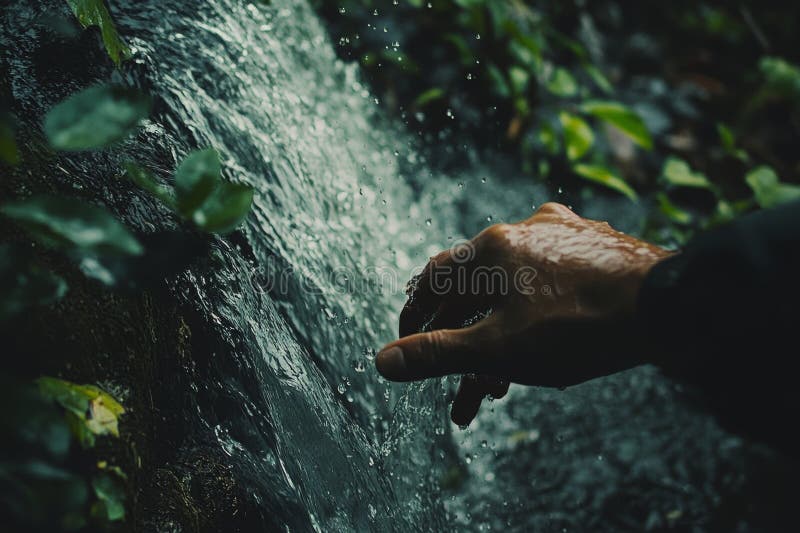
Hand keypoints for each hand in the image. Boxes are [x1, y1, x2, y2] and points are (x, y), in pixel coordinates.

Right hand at [376, 202, 671, 424]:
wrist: (672, 306)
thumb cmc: (579, 327)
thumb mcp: (500, 348)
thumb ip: (438, 355)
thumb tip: (381, 363)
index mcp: (491, 247)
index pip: (433, 279)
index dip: (414, 315)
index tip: (408, 342)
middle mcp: (523, 230)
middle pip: (476, 291)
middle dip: (464, 345)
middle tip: (459, 383)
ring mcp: (563, 235)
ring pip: (514, 291)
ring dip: (500, 339)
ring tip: (500, 389)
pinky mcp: (595, 247)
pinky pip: (549, 284)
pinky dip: (534, 318)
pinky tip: (543, 345)